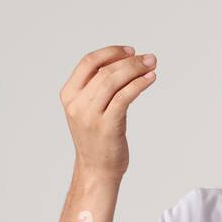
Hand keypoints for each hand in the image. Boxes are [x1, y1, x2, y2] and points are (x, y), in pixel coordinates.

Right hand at [58, 44, 157, 176]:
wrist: (96, 170)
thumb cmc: (97, 138)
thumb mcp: (89, 109)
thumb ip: (98, 88)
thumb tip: (125, 62)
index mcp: (69, 95)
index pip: (88, 62)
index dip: (110, 52)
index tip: (130, 51)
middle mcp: (77, 104)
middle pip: (105, 71)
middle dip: (130, 61)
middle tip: (149, 58)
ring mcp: (90, 116)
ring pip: (114, 81)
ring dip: (136, 70)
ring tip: (152, 65)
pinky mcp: (107, 126)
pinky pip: (124, 97)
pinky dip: (139, 84)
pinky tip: (150, 79)